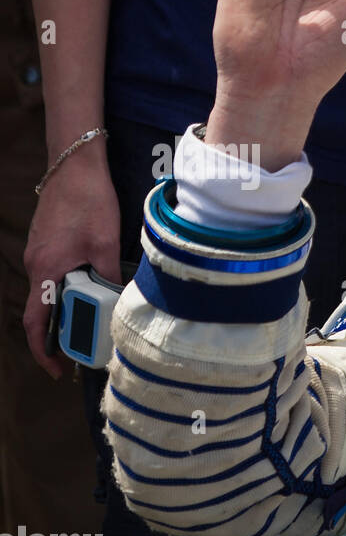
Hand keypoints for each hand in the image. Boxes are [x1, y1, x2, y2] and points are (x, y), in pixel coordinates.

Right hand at [22, 138, 120, 377]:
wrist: (74, 165)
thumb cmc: (89, 201)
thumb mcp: (106, 244)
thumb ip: (110, 276)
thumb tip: (120, 301)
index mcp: (45, 270)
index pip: (35, 320)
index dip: (42, 349)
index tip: (54, 369)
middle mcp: (36, 265)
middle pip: (41, 311)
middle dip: (59, 335)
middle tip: (82, 352)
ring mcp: (39, 254)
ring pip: (49, 293)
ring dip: (67, 311)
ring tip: (92, 325)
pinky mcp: (47, 244)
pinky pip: (53, 277)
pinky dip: (67, 292)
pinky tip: (91, 292)